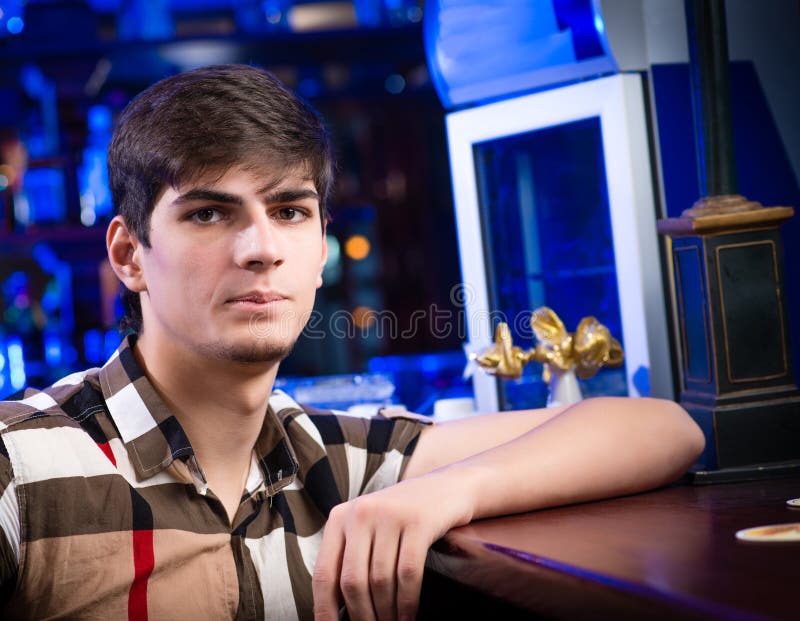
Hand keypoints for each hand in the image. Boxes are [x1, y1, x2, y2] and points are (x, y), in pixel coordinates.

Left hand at [312, 470, 472, 620]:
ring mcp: (390, 515)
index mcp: (340, 517)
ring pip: (381, 581)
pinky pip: (408, 573)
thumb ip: (350, 557)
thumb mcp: (369, 527)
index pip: (324, 573)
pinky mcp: (419, 521)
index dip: (325, 609)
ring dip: (387, 613)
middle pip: (353, 581)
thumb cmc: (404, 516)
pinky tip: (409, 616)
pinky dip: (408, 602)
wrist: (448, 487)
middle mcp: (361, 513)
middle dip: (362, 616)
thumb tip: (335, 609)